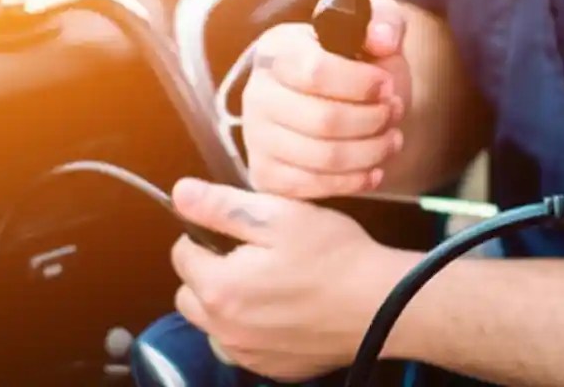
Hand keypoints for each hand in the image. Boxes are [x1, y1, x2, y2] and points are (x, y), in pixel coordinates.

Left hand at [170, 178, 410, 380]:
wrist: (383, 303)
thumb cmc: (334, 255)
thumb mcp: (280, 215)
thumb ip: (223, 206)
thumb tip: (180, 194)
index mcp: (219, 288)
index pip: (181, 253)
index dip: (207, 235)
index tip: (242, 231)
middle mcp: (223, 330)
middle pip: (191, 294)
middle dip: (212, 273)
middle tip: (256, 256)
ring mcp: (248, 354)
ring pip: (214, 325)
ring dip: (229, 306)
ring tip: (271, 285)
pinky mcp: (273, 369)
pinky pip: (245, 347)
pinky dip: (254, 331)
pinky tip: (286, 312)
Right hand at [243, 0, 410, 197]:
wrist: (343, 104)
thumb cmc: (358, 64)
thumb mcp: (376, 31)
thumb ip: (385, 22)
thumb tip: (382, 39)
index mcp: (278, 49)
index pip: (314, 71)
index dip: (360, 83)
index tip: (388, 85)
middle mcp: (257, 92)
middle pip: (323, 120)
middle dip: (373, 120)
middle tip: (395, 112)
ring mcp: (256, 136)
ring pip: (324, 157)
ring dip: (371, 151)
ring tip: (392, 138)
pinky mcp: (265, 173)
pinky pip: (313, 186)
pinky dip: (354, 180)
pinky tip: (374, 167)